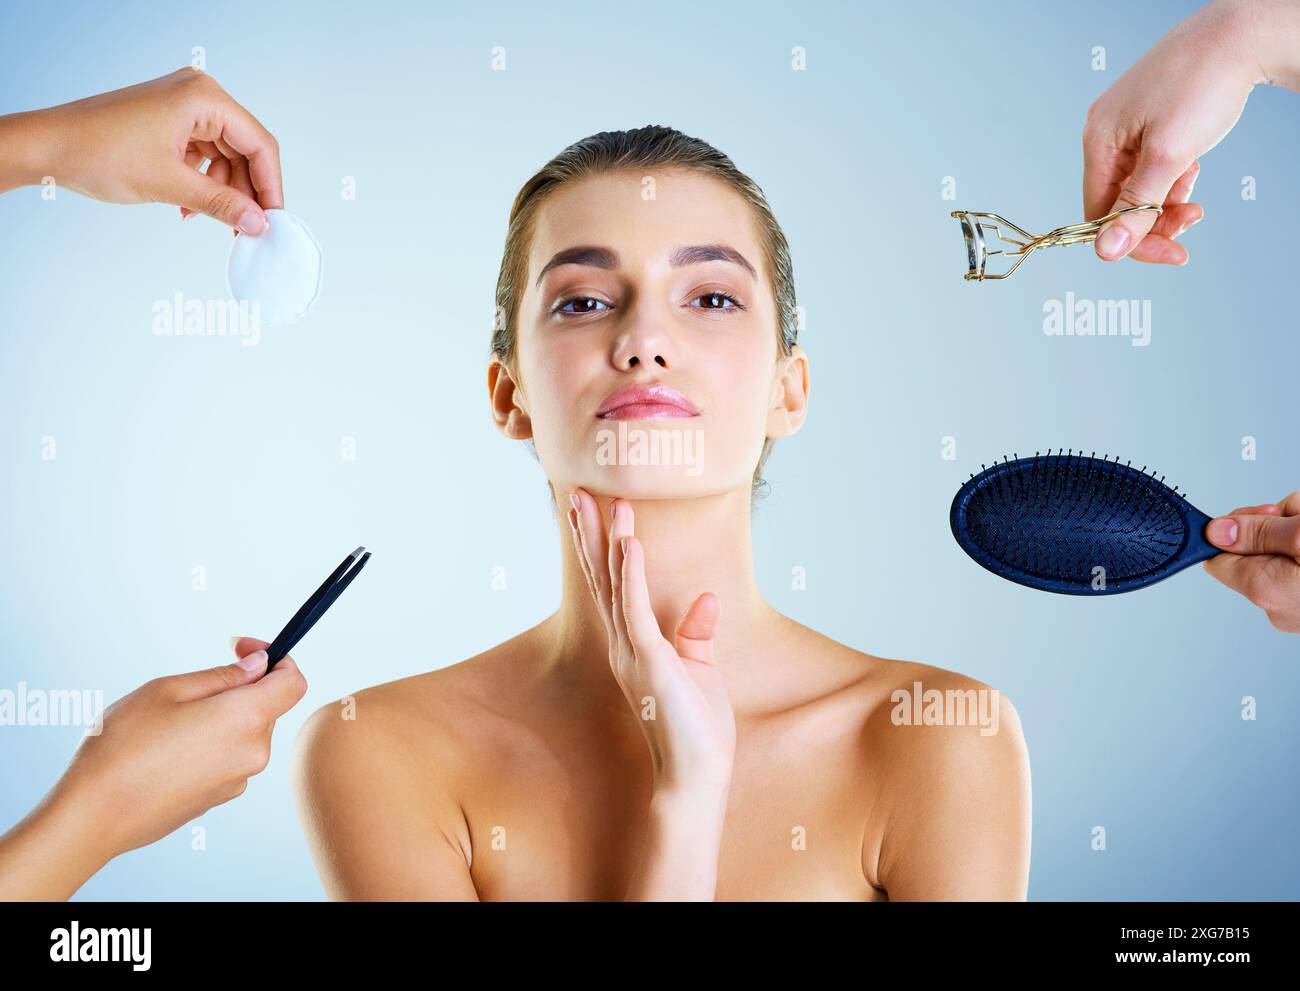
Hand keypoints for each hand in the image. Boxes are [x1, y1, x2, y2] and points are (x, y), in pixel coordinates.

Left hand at [1, 67, 282, 232]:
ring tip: (210, 218)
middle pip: (245, 149)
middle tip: (247, 227)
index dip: (271, 186)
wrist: (48, 146)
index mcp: (204, 98)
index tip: (273, 220)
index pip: (259, 144)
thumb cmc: (99, 152)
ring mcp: (183, 107)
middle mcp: (198, 95)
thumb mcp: (170, 184)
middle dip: (247, 191)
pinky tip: (190, 207)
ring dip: (223, 191)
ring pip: (225, 156)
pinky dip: (203, 182)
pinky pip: (203, 154)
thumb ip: (222, 204)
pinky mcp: (169, 121)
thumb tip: (259, 224)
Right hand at [57, 636, 306, 860]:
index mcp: (246, 718)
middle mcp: (253, 752)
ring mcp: (238, 780)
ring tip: (170, 724)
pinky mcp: (219, 799)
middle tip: (191, 689)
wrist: (95, 815)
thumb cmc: (124, 746)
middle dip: (240, 689)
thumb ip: (222, 675)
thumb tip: (259, 664)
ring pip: (244, 734)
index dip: (277, 659)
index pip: (293, 682)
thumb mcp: (168, 690)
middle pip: (267, 708)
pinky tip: (167, 752)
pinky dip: (210, 746)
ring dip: (222, 719)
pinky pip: (227, 759)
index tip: (242, 649)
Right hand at [567, 489, 735, 793]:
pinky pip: (634, 608)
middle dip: (592, 533)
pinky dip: (630, 574)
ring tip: (605, 501)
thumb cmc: (698, 729)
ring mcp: (632, 652)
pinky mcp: (649, 660)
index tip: (596, 509)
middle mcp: (623, 644)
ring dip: (610, 540)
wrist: (696, 773)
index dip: (603, 546)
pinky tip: (629, 543)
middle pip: (602, 577)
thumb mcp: (701, 671)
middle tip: (578, 492)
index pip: (612, 585)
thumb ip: (697, 633)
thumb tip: (705, 597)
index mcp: (633, 645)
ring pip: (613, 584)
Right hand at [1082, 0, 1267, 263]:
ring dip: (1167, 200)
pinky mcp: (1148, 120)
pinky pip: (1151, 165)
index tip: (1171, 253)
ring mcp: (1126, 126)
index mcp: (1098, 141)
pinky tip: (1192, 169)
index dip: (1132, 239)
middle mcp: (1105, 134)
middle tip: (1193, 224)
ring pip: (1138, 186)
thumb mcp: (1170, 155)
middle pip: (1118, 202)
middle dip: (1154, 220)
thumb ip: (1137, 206)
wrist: (1239, 35)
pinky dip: (1172, 177)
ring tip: (1196, 195)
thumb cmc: (1203, 84)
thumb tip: (1105, 251)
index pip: (1098, 213)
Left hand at [1204, 493, 1299, 632]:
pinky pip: (1298, 562)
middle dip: (1279, 525)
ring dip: (1296, 528)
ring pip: (1281, 551)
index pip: (1220, 556)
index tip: (1265, 514)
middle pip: (1255, 548)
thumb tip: (1216, 532)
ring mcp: (1299, 606)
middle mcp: (1279, 605)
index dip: (1238, 527)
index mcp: (1264, 589)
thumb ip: (1258, 532)